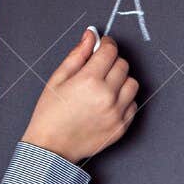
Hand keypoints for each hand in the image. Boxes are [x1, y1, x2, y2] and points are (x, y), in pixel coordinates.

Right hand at [20, 28, 138, 164]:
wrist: (51, 147)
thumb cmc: (50, 114)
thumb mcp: (58, 79)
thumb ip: (77, 55)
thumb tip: (91, 35)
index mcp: (89, 80)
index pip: (110, 51)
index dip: (106, 44)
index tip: (103, 46)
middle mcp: (107, 96)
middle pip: (123, 65)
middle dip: (112, 62)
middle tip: (99, 69)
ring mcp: (116, 113)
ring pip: (132, 84)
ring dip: (121, 80)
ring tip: (105, 87)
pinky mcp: (121, 127)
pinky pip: (133, 104)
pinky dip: (124, 100)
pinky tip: (108, 102)